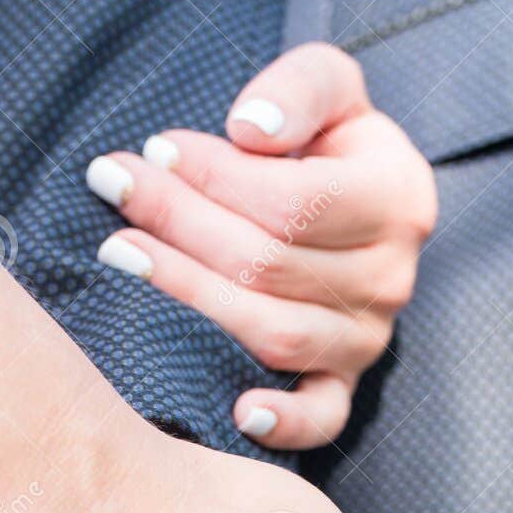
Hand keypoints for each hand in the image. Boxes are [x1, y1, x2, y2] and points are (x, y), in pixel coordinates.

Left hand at [86, 42, 436, 448]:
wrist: (350, 207)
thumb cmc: (324, 144)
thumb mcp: (327, 89)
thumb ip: (299, 91)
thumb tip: (249, 131)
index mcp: (397, 200)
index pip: (293, 200)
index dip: (216, 177)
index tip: (155, 148)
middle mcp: (391, 279)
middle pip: (268, 264)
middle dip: (180, 223)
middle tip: (115, 188)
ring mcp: (366, 341)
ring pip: (271, 331)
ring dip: (187, 297)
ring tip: (121, 257)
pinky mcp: (342, 387)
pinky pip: (321, 420)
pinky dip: (282, 423)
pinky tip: (235, 413)